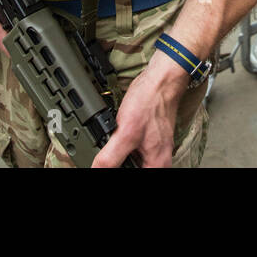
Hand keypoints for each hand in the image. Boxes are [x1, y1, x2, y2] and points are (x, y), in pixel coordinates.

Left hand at [91, 52, 186, 167]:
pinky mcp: (149, 138)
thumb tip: (96, 170)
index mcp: (155, 165)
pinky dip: (122, 144)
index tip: (104, 163)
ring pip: (131, 161)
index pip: (131, 176)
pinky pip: (133, 149)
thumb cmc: (149, 102)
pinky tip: (117, 134)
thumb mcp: (126, 133)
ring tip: (112, 141)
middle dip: (117, 162)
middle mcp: (158, 160)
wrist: (160, 80)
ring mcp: (154, 148)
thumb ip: (110, 157)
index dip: (116, 170)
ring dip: (118, 155)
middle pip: (131, 168)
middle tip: (107, 150)